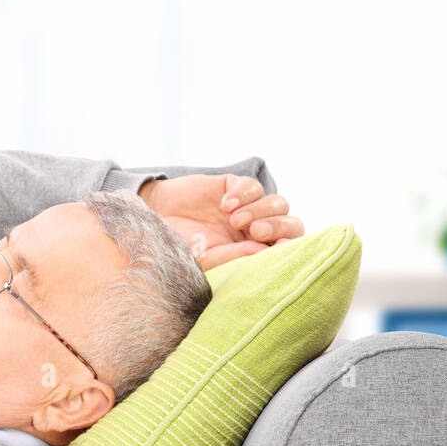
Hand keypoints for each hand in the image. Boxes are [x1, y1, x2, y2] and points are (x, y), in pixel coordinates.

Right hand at [138, 175, 303, 269]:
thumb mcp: (207, 258)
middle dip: (278, 226)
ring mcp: (248, 207)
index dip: (290, 245)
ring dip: (261, 210)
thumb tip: (264, 252)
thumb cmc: (181, 246)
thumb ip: (236, 257)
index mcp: (255, 251)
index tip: (278, 247)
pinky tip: (225, 204)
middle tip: (255, 232)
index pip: (286, 247)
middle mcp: (257, 229)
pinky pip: (253, 186)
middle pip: (291, 223)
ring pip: (278, 203)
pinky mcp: (234, 186)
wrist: (155, 220)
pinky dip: (243, 194)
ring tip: (235, 219)